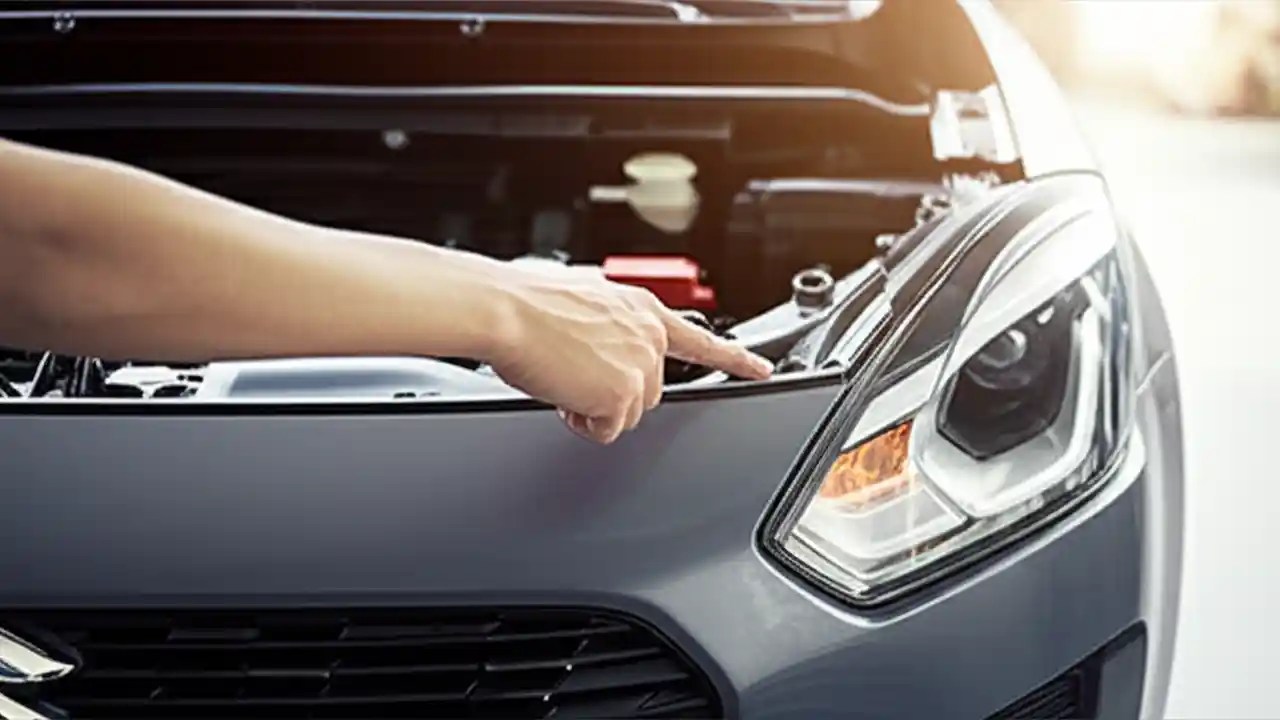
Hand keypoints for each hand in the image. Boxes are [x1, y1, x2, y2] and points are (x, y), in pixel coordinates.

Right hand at [482, 264, 771, 442]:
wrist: (506, 310)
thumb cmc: (526, 303)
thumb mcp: (582, 299)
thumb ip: (608, 322)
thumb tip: (600, 340)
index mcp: (641, 308)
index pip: (700, 339)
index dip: (734, 358)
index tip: (760, 369)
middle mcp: (649, 336)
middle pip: (649, 391)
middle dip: (613, 392)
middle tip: (573, 372)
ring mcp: (641, 367)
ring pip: (627, 413)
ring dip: (595, 407)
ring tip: (563, 376)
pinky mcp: (624, 396)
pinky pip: (606, 430)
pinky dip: (583, 422)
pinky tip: (563, 392)